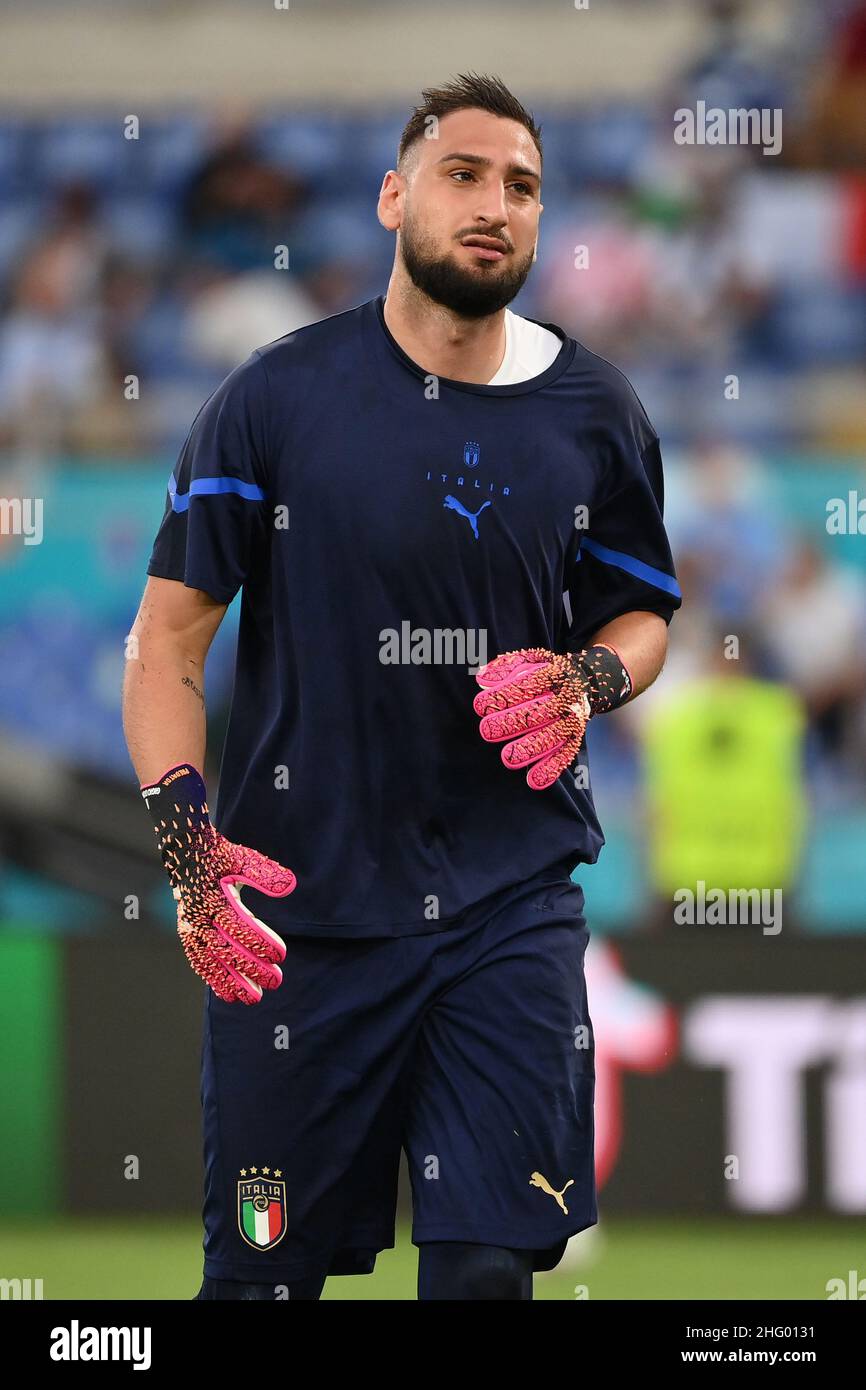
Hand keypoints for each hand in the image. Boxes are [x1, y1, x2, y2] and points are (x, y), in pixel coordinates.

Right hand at [141, 764, 296, 1002]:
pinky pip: (198, 961)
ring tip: (252, 998)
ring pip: (211, 961)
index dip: (259, 943)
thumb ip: (265, 874)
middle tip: (275, 981)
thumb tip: (290, 885)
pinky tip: (229, 995)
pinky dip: (213, 978)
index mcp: (213, 899)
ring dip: (231, 981)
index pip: (239, 927)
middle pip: (226, 950)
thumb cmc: (220, 857)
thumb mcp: (243, 859)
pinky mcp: (187, 934)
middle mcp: (198, 917)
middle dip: (251, 969)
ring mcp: (190, 928)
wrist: (186, 853)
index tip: (281, 956)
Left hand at [473, 644, 631, 790]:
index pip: (528, 685)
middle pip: (539, 712)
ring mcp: (572, 720)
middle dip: (512, 722)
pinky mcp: (575, 738)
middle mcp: (566, 698)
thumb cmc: (547, 672)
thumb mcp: (531, 659)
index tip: (479, 705)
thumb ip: (507, 666)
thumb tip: (482, 678)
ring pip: (552, 736)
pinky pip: (564, 755)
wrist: (586, 682)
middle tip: (486, 730)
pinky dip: (551, 769)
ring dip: (530, 748)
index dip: (504, 695)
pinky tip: (533, 781)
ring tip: (507, 758)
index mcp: (554, 675)